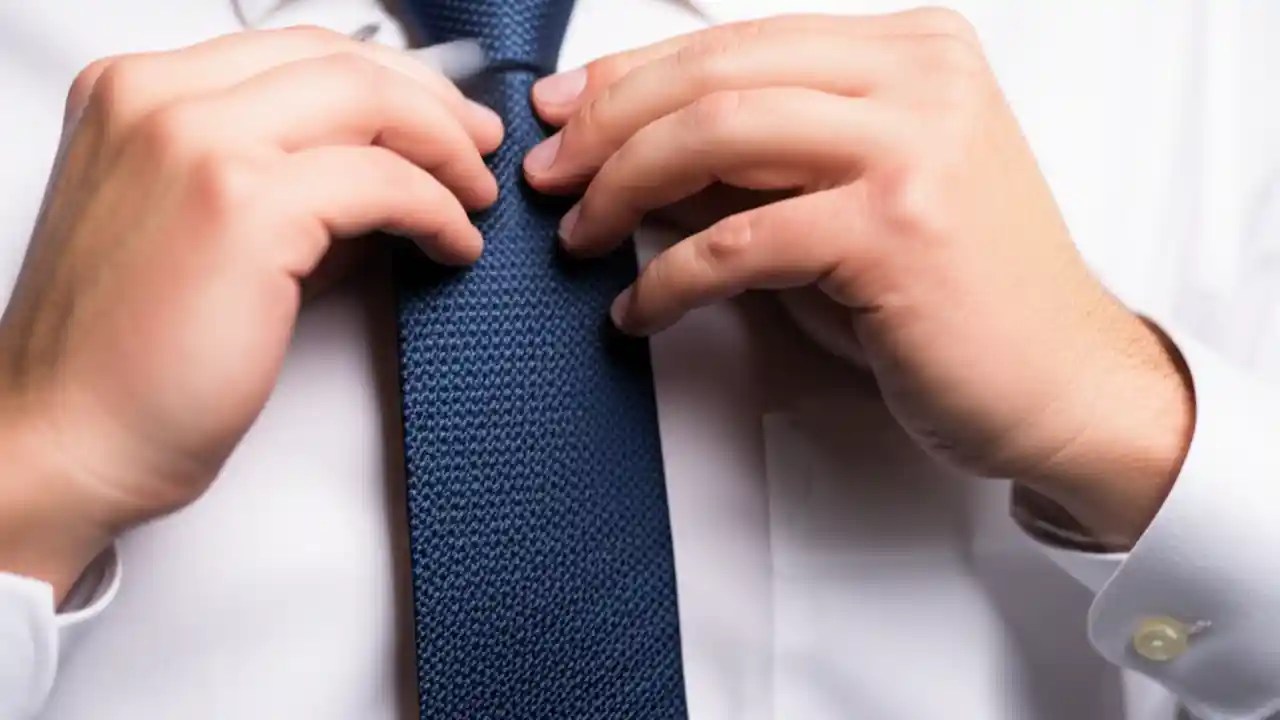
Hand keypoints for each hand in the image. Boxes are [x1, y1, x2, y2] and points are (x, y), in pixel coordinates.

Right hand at [0, 27, 501, 597]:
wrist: (69, 442)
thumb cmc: (121, 361)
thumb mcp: (200, 236)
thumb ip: (282, 188)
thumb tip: (382, 182)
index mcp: (137, 94)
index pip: (295, 51)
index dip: (388, 80)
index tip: (438, 115)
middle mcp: (160, 99)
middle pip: (342, 63)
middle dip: (432, 104)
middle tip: (478, 147)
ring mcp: (198, 142)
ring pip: (370, 103)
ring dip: (444, 149)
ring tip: (474, 196)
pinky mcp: (244, 204)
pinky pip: (382, 182)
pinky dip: (436, 208)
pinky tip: (452, 243)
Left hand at [522, 10, 1193, 545]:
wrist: (1060, 382)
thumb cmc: (959, 295)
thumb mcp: (850, 199)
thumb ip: (759, 162)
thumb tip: (630, 146)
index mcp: (913, 49)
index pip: (736, 41)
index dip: (629, 75)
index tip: (563, 113)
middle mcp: (921, 78)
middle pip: (715, 74)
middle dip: (609, 126)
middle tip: (552, 178)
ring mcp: (915, 146)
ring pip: (717, 135)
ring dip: (623, 189)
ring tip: (580, 237)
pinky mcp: (897, 229)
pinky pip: (739, 241)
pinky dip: (670, 277)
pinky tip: (641, 307)